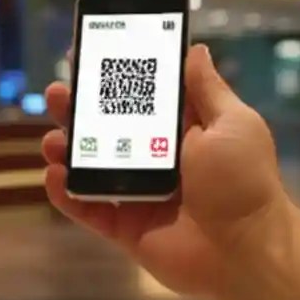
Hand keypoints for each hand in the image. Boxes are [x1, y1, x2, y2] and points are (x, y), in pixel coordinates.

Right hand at [41, 44, 290, 299]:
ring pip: (92, 167)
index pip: (142, 98)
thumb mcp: (232, 123)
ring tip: (51, 139)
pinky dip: (67, 194)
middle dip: (80, 110)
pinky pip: (88, 208)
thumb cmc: (242, 181)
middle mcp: (157, 160)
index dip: (116, 78)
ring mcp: (138, 194)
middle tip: (58, 93)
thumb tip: (195, 49)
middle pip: (109, 130)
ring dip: (67, 149)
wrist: (247, 249)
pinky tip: (53, 175)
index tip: (90, 55)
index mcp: (183, 132)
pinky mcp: (126, 227)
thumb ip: (207, 89)